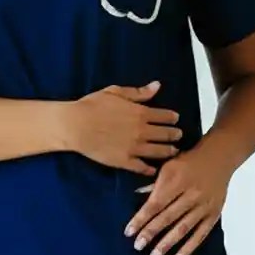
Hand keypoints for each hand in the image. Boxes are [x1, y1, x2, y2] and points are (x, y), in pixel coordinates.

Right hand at [66, 81, 182, 175]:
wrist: (75, 125)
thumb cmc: (92, 105)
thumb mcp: (115, 92)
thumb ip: (138, 92)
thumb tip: (157, 86)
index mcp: (141, 113)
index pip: (165, 116)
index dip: (172, 118)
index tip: (175, 119)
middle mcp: (143, 132)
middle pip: (166, 135)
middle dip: (175, 135)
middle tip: (178, 135)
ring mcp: (135, 148)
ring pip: (159, 152)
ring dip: (169, 151)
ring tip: (173, 151)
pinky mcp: (125, 161)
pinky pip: (142, 167)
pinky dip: (150, 169)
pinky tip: (154, 169)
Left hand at [124, 148, 232, 254]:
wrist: (219, 157)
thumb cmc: (187, 161)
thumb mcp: (167, 166)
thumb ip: (152, 183)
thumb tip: (134, 196)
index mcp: (176, 180)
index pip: (155, 204)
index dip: (141, 219)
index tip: (129, 232)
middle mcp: (191, 195)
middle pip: (168, 218)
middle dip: (151, 234)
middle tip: (137, 247)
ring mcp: (204, 206)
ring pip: (183, 229)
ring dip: (167, 245)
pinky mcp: (214, 214)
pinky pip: (200, 235)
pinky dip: (188, 249)